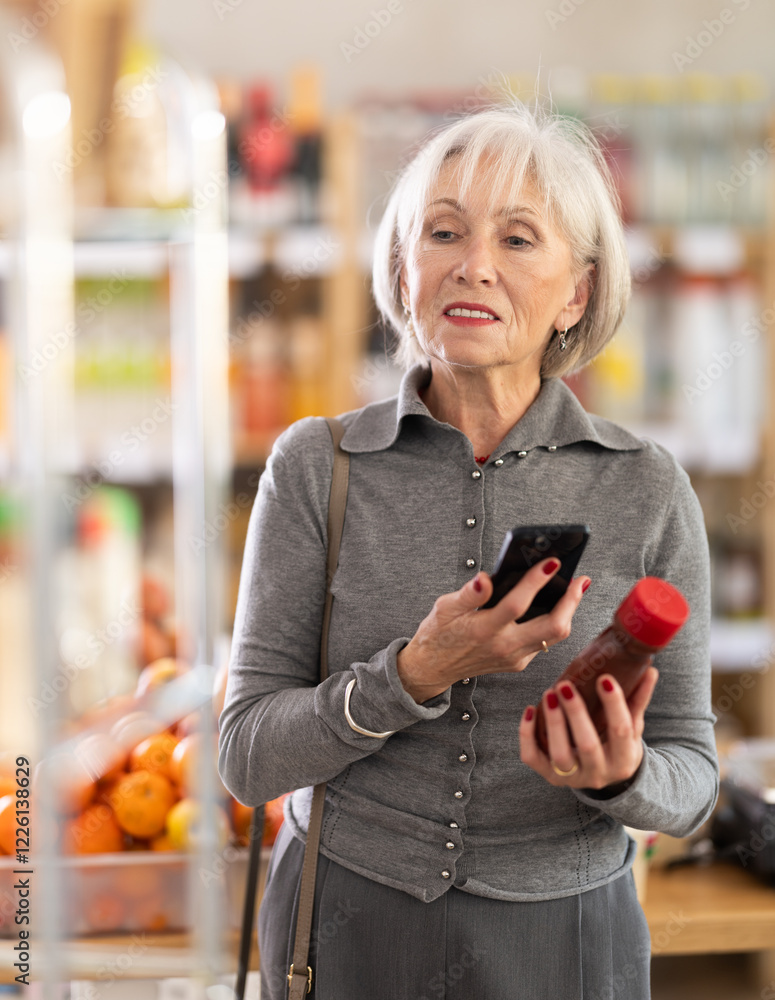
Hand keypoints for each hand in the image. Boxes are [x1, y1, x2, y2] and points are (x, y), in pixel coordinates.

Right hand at [396, 560, 590, 703]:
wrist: (433, 668)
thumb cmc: (438, 634)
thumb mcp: (444, 608)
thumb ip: (467, 594)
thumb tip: (485, 578)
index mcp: (483, 629)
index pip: (518, 604)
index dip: (537, 581)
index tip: (552, 562)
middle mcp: (503, 646)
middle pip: (552, 627)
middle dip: (572, 601)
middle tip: (581, 579)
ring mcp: (514, 657)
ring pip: (554, 636)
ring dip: (569, 611)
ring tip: (575, 588)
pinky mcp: (518, 663)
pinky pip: (545, 643)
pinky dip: (555, 622)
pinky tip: (557, 606)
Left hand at [519, 667, 658, 788]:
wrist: (605, 777)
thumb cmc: (618, 745)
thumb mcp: (633, 726)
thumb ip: (638, 699)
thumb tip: (650, 668)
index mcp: (624, 759)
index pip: (621, 731)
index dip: (614, 704)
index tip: (604, 678)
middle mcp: (599, 773)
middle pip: (587, 745)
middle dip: (575, 713)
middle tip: (565, 685)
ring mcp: (573, 778)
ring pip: (559, 754)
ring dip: (553, 723)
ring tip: (549, 694)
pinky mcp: (550, 776)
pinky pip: (533, 758)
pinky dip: (527, 735)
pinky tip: (529, 709)